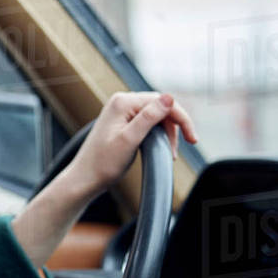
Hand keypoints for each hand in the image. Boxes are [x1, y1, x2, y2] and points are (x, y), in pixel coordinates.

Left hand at [64, 91, 196, 198]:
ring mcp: (121, 112)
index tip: (193, 138)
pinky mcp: (122, 122)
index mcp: (123, 102)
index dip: (181, 118)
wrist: (85, 179)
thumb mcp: (130, 140)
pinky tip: (161, 148)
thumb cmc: (103, 163)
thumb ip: (149, 117)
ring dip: (167, 133)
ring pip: (156, 116)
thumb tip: (169, 98)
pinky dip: (158, 135)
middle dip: (175, 126)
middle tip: (184, 146)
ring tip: (168, 153)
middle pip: (161, 107)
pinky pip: (147, 122)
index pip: (162, 102)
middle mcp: (122, 102)